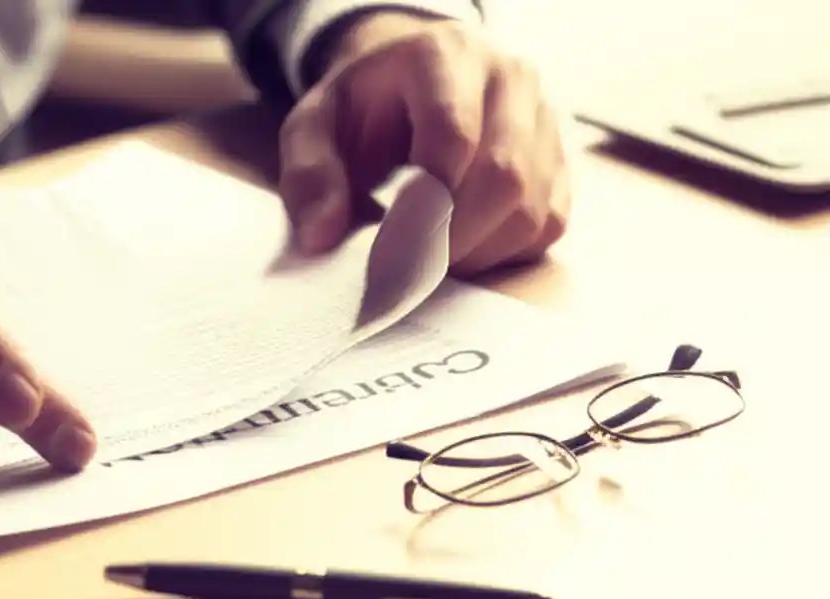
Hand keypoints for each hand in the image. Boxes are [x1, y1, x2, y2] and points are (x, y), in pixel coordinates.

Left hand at [279, 11, 569, 275]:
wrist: (407, 85)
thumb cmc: (361, 108)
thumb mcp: (313, 126)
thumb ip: (309, 175)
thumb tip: (320, 236)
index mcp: (445, 54)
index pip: (453, 132)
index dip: (422, 204)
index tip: (386, 253)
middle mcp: (509, 78)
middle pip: (503, 176)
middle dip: (450, 239)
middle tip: (406, 272)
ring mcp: (545, 118)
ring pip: (531, 208)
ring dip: (476, 253)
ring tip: (427, 260)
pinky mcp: (559, 162)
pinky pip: (548, 225)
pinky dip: (503, 253)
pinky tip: (461, 249)